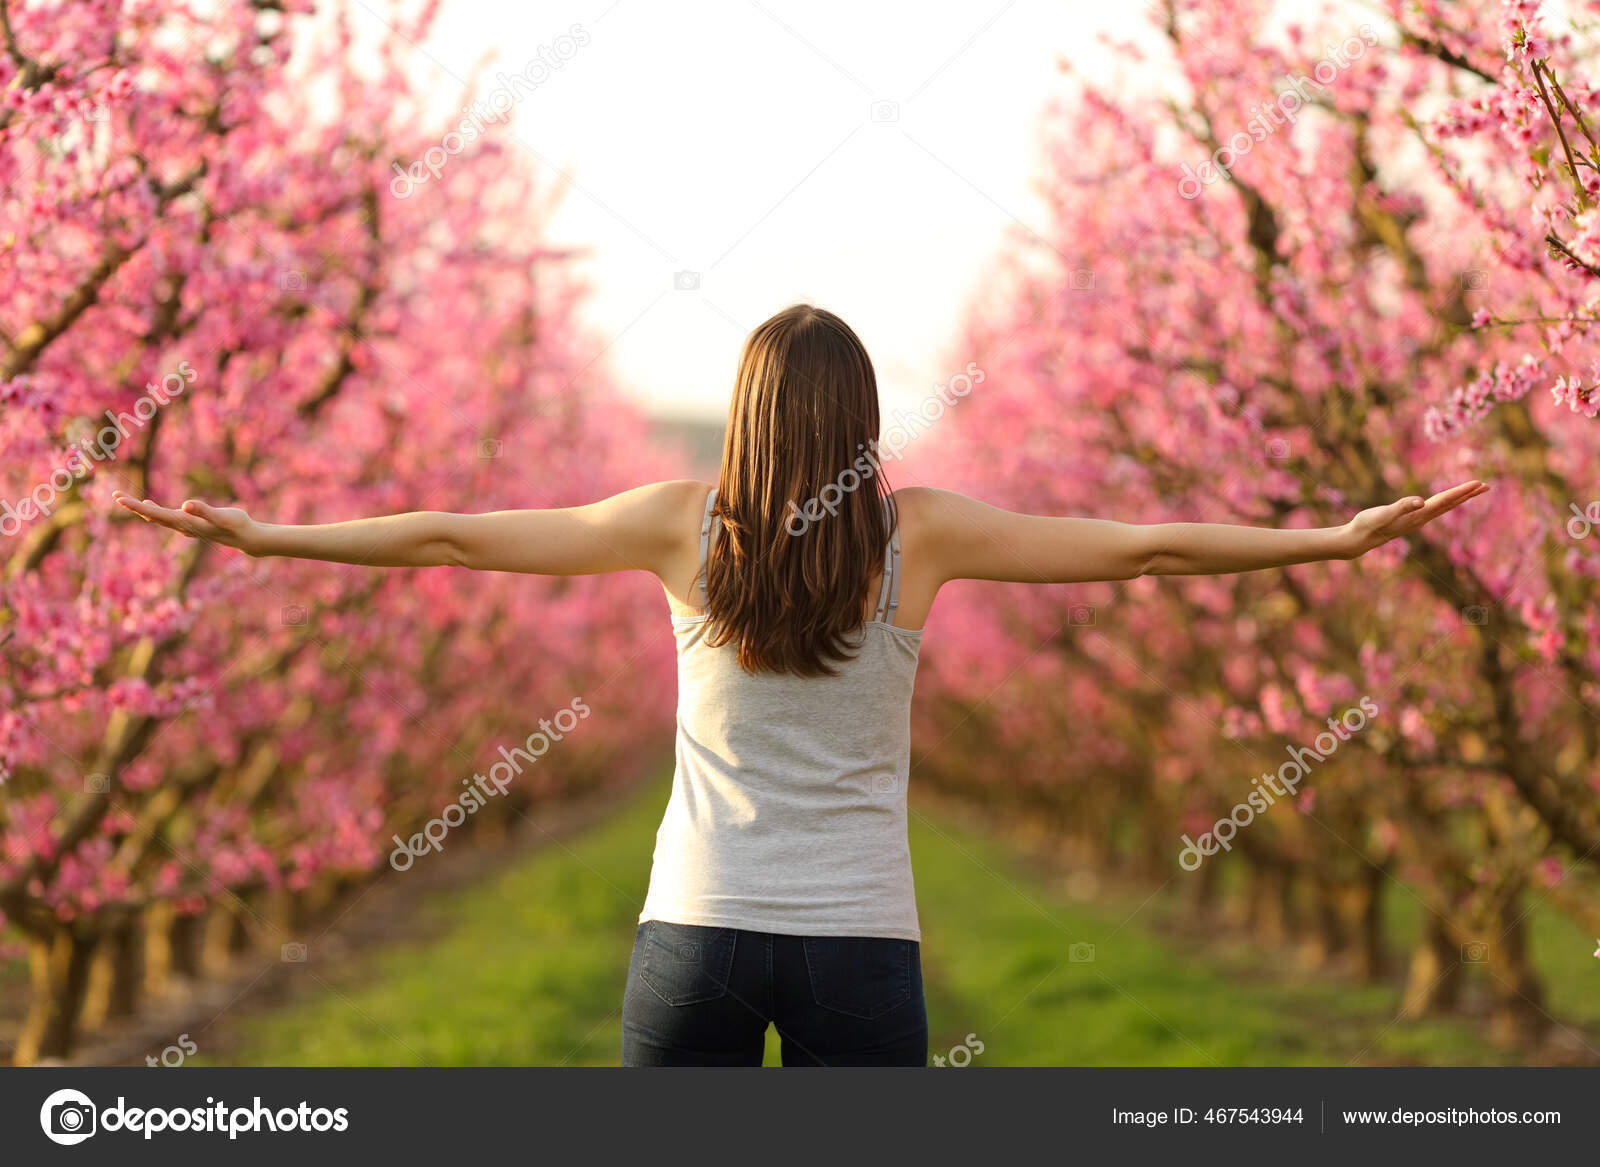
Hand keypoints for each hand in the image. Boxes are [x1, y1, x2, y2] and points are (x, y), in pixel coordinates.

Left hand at [113, 491, 258, 554]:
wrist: (247, 539)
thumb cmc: (237, 525)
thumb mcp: (222, 516)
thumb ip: (204, 511)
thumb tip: (185, 505)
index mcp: (185, 522)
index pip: (155, 514)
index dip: (137, 506)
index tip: (120, 498)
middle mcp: (182, 526)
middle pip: (152, 516)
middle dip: (133, 506)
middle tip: (115, 495)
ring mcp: (186, 526)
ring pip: (157, 517)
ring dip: (141, 509)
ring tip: (125, 500)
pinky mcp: (191, 524)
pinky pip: (166, 517)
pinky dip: (154, 510)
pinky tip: (150, 505)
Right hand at [1337, 480, 1488, 558]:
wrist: (1359, 539)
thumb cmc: (1368, 525)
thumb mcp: (1383, 514)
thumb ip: (1401, 507)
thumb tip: (1421, 501)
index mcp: (1418, 515)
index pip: (1445, 501)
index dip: (1461, 491)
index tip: (1478, 483)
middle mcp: (1421, 518)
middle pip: (1450, 504)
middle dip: (1468, 494)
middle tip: (1486, 485)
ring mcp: (1417, 519)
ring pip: (1444, 507)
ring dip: (1459, 498)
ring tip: (1472, 491)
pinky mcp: (1411, 518)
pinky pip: (1435, 508)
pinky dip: (1446, 501)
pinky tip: (1447, 500)